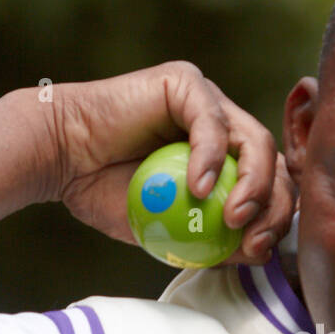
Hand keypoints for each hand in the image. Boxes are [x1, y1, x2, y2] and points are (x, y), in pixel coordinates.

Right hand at [49, 61, 295, 264]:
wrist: (59, 161)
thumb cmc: (106, 194)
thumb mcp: (170, 230)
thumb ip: (215, 238)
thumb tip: (260, 251)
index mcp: (227, 159)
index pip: (270, 186)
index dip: (275, 218)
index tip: (258, 250)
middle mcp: (224, 126)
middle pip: (272, 163)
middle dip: (273, 206)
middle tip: (253, 238)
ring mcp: (207, 101)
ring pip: (255, 140)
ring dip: (252, 184)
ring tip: (232, 217)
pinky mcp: (185, 82)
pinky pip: (212, 121)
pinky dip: (212, 157)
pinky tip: (199, 188)